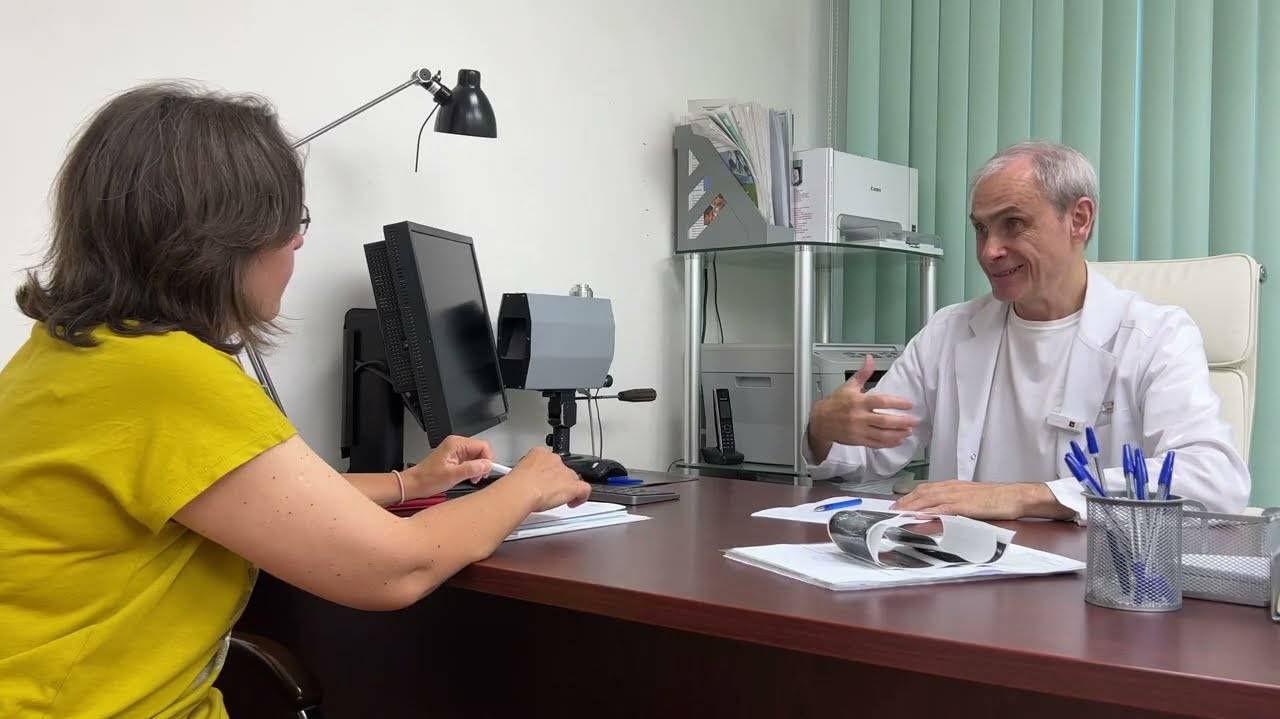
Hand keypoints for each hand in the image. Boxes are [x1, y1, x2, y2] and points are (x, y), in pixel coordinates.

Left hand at [402, 435, 493, 497]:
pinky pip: (470, 461)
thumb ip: (471, 469)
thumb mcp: (452, 475)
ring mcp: (455, 451)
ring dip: (477, 468)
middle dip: (482, 465)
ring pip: (476, 457)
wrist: (414, 484)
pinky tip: (467, 478)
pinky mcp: (455, 458)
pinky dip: (472, 470)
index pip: (482, 446)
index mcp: (456, 444)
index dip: (488, 459)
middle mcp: (456, 444)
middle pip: (480, 451)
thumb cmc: (427, 479)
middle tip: (478, 477)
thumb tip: (487, 465)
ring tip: (472, 479)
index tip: (489, 471)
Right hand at [501, 447, 591, 510]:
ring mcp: (565, 473)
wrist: (523, 490)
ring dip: (567, 488)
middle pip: (562, 469)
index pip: (548, 460)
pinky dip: (582, 496)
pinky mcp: (573, 486)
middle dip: (558, 480)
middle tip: (549, 491)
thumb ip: (525, 473)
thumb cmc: (516, 484)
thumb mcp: (517, 471)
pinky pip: (584, 489)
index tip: (543, 479)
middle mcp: (554, 460)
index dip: (547, 471)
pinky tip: (575, 502)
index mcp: (539, 453)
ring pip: (572, 479)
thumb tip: (522, 481)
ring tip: (558, 499)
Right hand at [808, 354, 917, 459]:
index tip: (909, 404)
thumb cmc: (835, 403)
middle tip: (915, 420)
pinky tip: (898, 440)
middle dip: (902, 422)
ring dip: (898, 434)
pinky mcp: (858, 441)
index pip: (881, 402)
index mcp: (858, 401)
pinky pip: (876, 444)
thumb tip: (870, 359)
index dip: (897, 403)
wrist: (820, 421)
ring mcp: (859, 431)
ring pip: (882, 435)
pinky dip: (889, 443)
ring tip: (909, 431)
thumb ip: (862, 373)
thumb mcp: (848, 386)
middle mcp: (859, 417)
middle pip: (884, 421)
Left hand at [891, 480, 1062, 519]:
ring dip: (912, 506)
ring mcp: (958, 496)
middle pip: (922, 493)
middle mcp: (952, 488)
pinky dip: (929, 512)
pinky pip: (942, 509)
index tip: (898, 503)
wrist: (1015, 496)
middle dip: (905, 501)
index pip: (926, 489)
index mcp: (954, 486)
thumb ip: (955, 503)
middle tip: (891, 509)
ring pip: (928, 499)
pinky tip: (919, 516)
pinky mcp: (965, 506)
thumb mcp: (972, 498)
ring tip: (898, 513)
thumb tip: (941, 511)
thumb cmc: (997, 499)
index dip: (910, 496)